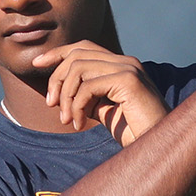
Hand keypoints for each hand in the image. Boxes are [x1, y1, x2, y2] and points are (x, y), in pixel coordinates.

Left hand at [32, 41, 168, 145]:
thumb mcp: (104, 110)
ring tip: (66, 120)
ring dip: (65, 96)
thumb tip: (63, 91)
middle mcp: (126, 62)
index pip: (83, 47)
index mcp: (122, 65)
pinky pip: (88, 86)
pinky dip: (76, 105)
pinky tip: (79, 123)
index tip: (37, 64)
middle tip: (50, 104)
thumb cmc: (134, 133)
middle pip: (77, 54)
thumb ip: (88, 96)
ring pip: (78, 68)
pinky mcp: (129, 80)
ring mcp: (129, 68)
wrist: (159, 148)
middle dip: (56, 77)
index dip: (58, 53)